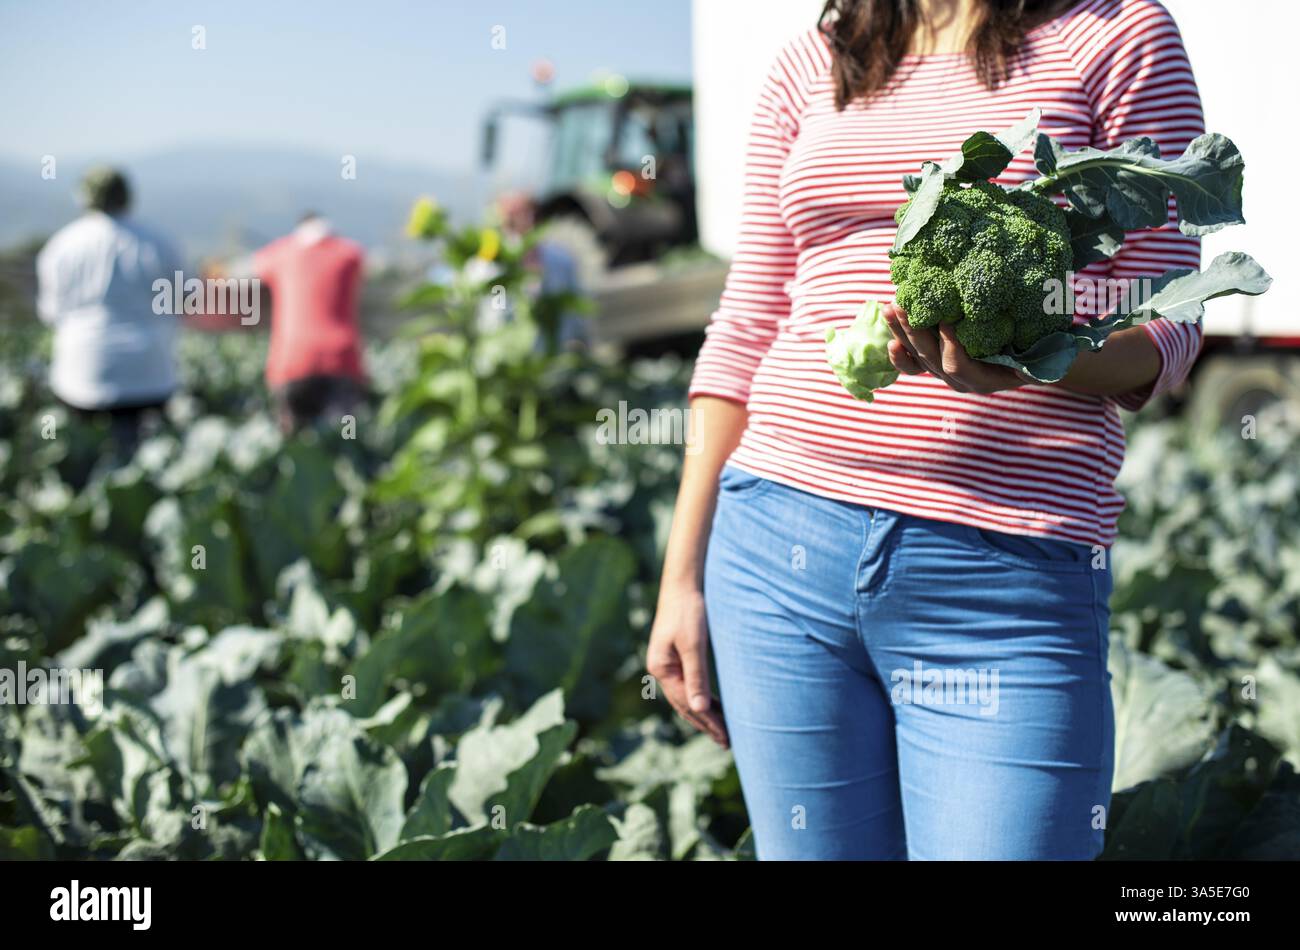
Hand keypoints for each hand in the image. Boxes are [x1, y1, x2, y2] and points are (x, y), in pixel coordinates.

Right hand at [646, 584, 727, 746]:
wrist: (683, 584)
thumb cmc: (689, 610)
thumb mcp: (694, 643)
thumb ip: (697, 676)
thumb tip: (701, 708)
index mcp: (662, 668)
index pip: (687, 704)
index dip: (707, 722)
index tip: (725, 737)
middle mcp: (661, 669)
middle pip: (684, 705)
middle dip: (705, 724)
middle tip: (726, 742)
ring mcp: (667, 664)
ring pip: (686, 697)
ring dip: (703, 714)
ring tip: (721, 731)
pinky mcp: (676, 657)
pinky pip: (688, 685)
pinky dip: (701, 698)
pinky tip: (713, 705)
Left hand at [882, 303, 1028, 394]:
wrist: (1034, 358)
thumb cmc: (1040, 351)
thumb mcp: (1041, 358)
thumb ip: (1033, 365)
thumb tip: (1025, 368)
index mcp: (983, 380)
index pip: (958, 366)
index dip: (949, 344)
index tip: (945, 318)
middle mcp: (960, 380)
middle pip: (929, 358)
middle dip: (914, 332)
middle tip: (903, 304)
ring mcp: (944, 373)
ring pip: (917, 356)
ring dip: (901, 332)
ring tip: (890, 307)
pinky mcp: (934, 365)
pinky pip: (911, 366)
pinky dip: (898, 354)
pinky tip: (889, 340)